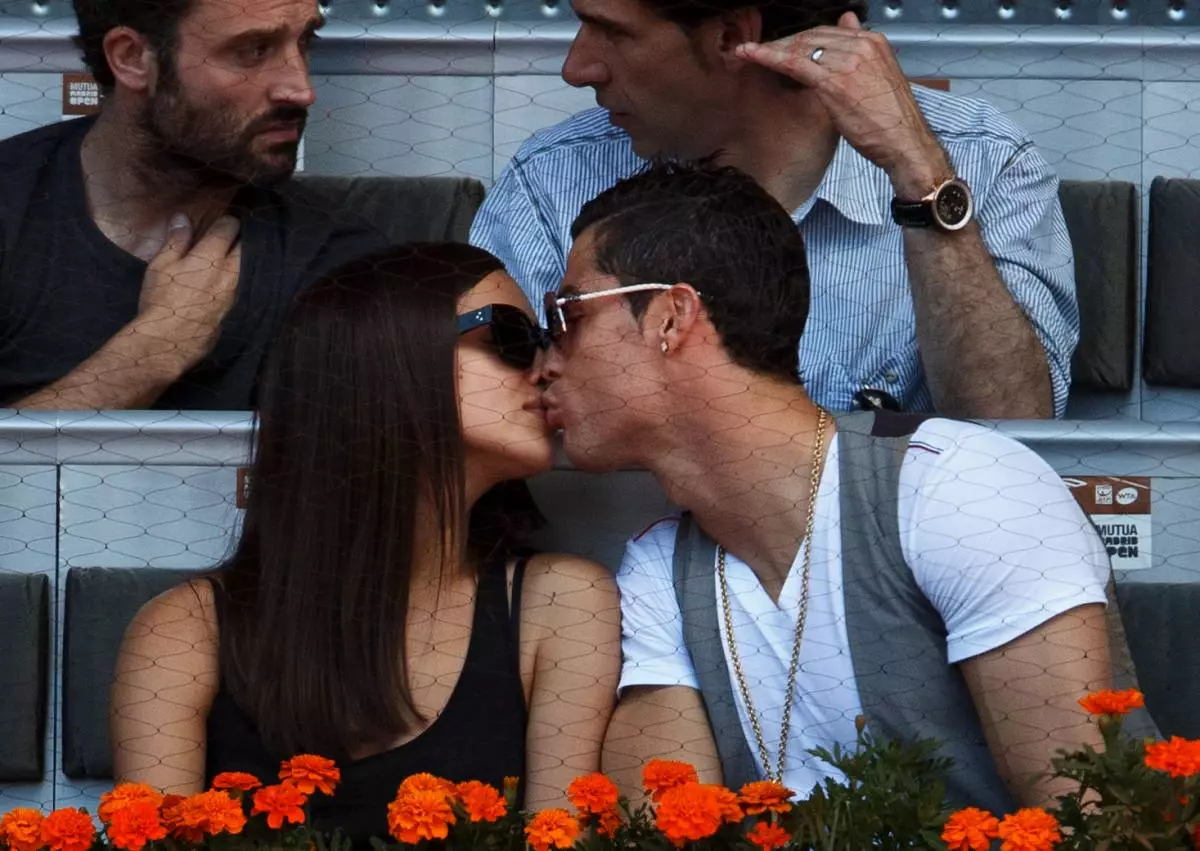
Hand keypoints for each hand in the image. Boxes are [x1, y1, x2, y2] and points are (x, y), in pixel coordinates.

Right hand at [135, 213, 241, 369]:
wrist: (170, 340)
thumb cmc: (162, 299)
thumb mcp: (162, 265)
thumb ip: (176, 240)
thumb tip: (183, 217)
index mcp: (213, 255)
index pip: (230, 226)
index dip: (225, 221)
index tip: (219, 221)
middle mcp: (231, 271)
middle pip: (247, 244)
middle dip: (239, 238)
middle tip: (226, 238)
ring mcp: (235, 291)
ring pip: (246, 266)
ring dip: (239, 259)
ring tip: (224, 258)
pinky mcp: (234, 308)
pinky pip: (240, 286)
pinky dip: (235, 278)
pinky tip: (222, 281)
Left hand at [735, 12, 951, 197]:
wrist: (905, 143)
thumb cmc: (892, 119)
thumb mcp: (879, 76)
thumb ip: (860, 49)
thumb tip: (848, 20)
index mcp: (872, 42)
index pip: (827, 32)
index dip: (798, 38)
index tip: (779, 45)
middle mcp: (860, 46)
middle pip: (810, 35)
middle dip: (781, 42)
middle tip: (757, 49)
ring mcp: (847, 62)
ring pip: (799, 47)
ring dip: (769, 48)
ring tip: (746, 52)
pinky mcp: (833, 82)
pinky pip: (793, 63)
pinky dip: (768, 57)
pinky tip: (751, 56)